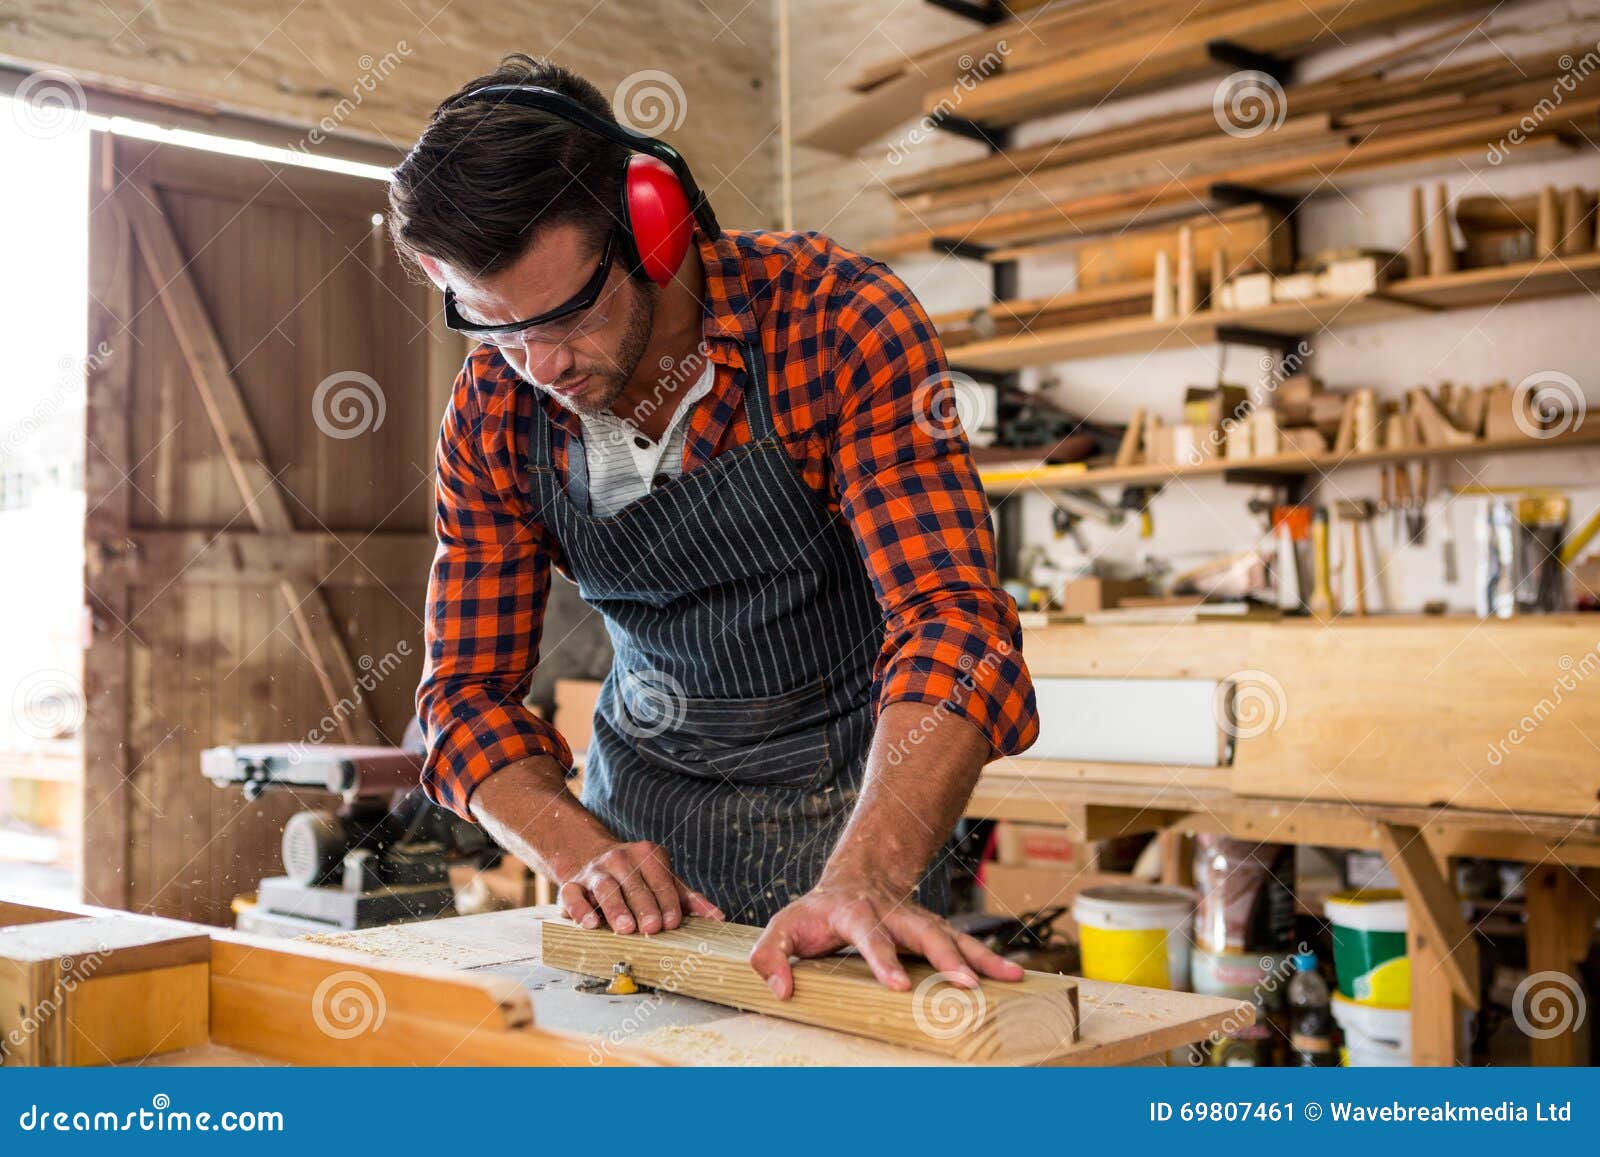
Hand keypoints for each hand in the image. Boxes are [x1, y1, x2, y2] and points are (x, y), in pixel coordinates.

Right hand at [558, 840, 722, 934]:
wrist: (592, 859)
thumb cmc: (636, 877)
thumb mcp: (664, 880)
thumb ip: (688, 899)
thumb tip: (717, 917)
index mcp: (647, 854)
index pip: (660, 878)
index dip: (668, 901)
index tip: (673, 922)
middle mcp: (620, 859)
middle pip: (634, 884)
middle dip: (644, 906)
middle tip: (653, 928)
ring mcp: (595, 871)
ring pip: (605, 888)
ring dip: (616, 909)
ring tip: (626, 928)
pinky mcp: (572, 885)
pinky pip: (572, 895)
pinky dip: (579, 909)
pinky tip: (589, 925)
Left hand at [748, 875, 1023, 998]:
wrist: (855, 877)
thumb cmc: (816, 912)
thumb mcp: (783, 926)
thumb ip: (770, 956)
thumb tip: (781, 991)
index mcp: (853, 911)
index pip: (869, 934)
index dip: (883, 958)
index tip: (898, 985)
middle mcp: (892, 913)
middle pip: (923, 931)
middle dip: (945, 957)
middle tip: (965, 985)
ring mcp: (918, 920)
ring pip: (952, 935)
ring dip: (979, 958)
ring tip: (1008, 977)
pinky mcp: (935, 931)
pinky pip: (965, 945)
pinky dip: (990, 959)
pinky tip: (1013, 975)